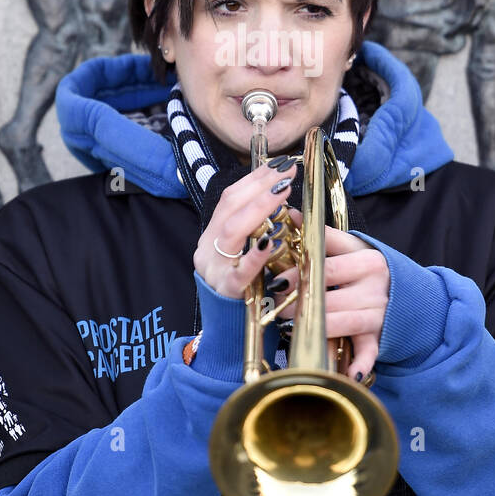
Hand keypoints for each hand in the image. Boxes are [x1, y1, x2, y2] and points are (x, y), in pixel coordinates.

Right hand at [193, 158, 297, 297]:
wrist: (229, 331)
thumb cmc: (244, 288)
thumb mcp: (243, 254)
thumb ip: (254, 229)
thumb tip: (279, 194)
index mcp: (211, 237)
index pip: (230, 198)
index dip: (255, 179)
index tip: (281, 165)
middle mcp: (207, 250)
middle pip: (230, 208)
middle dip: (260, 187)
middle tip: (287, 173)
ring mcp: (214, 270)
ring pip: (232, 232)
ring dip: (260, 209)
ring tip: (283, 194)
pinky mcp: (227, 293)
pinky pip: (240, 271)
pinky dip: (255, 255)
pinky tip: (271, 241)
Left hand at [266, 208, 388, 382]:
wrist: (413, 298)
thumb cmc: (372, 272)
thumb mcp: (354, 248)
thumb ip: (324, 236)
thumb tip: (292, 214)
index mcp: (366, 259)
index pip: (325, 265)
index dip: (298, 272)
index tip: (275, 277)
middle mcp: (373, 285)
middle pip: (328, 294)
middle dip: (298, 300)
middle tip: (275, 304)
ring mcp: (378, 313)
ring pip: (341, 320)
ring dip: (314, 326)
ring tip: (287, 327)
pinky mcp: (379, 337)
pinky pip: (369, 352)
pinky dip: (359, 362)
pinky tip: (346, 371)